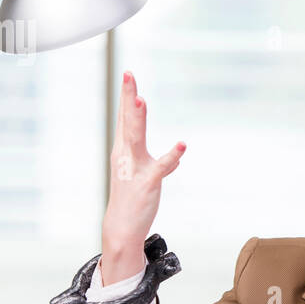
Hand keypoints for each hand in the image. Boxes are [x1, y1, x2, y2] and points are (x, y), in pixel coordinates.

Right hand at [100, 71, 185, 283]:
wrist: (122, 228)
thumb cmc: (132, 197)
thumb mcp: (139, 171)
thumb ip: (150, 156)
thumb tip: (173, 153)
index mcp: (123, 150)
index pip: (125, 118)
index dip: (127, 96)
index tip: (128, 75)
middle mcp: (126, 156)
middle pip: (128, 121)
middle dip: (129, 97)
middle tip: (129, 75)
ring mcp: (135, 169)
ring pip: (137, 138)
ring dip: (139, 119)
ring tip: (142, 100)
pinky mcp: (148, 183)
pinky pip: (161, 167)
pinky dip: (172, 156)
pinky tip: (182, 145)